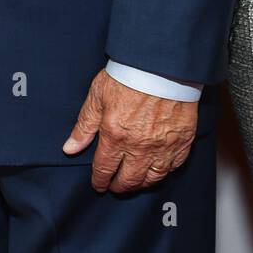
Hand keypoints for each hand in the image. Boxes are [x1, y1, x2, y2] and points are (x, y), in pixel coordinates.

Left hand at [62, 68, 197, 191]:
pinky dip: (164, 173)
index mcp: (116, 136)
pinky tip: (157, 171)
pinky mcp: (182, 142)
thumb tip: (70, 148)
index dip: (100, 180)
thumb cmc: (129, 75)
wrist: (161, 65)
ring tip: (134, 182)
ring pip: (152, 179)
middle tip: (115, 187)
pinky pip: (173, 167)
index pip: (104, 169)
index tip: (98, 184)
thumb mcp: (98, 96)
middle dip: (119, 187)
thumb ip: (84, 126)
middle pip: (128, 180)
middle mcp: (140, 147)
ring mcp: (163, 146)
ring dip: (140, 184)